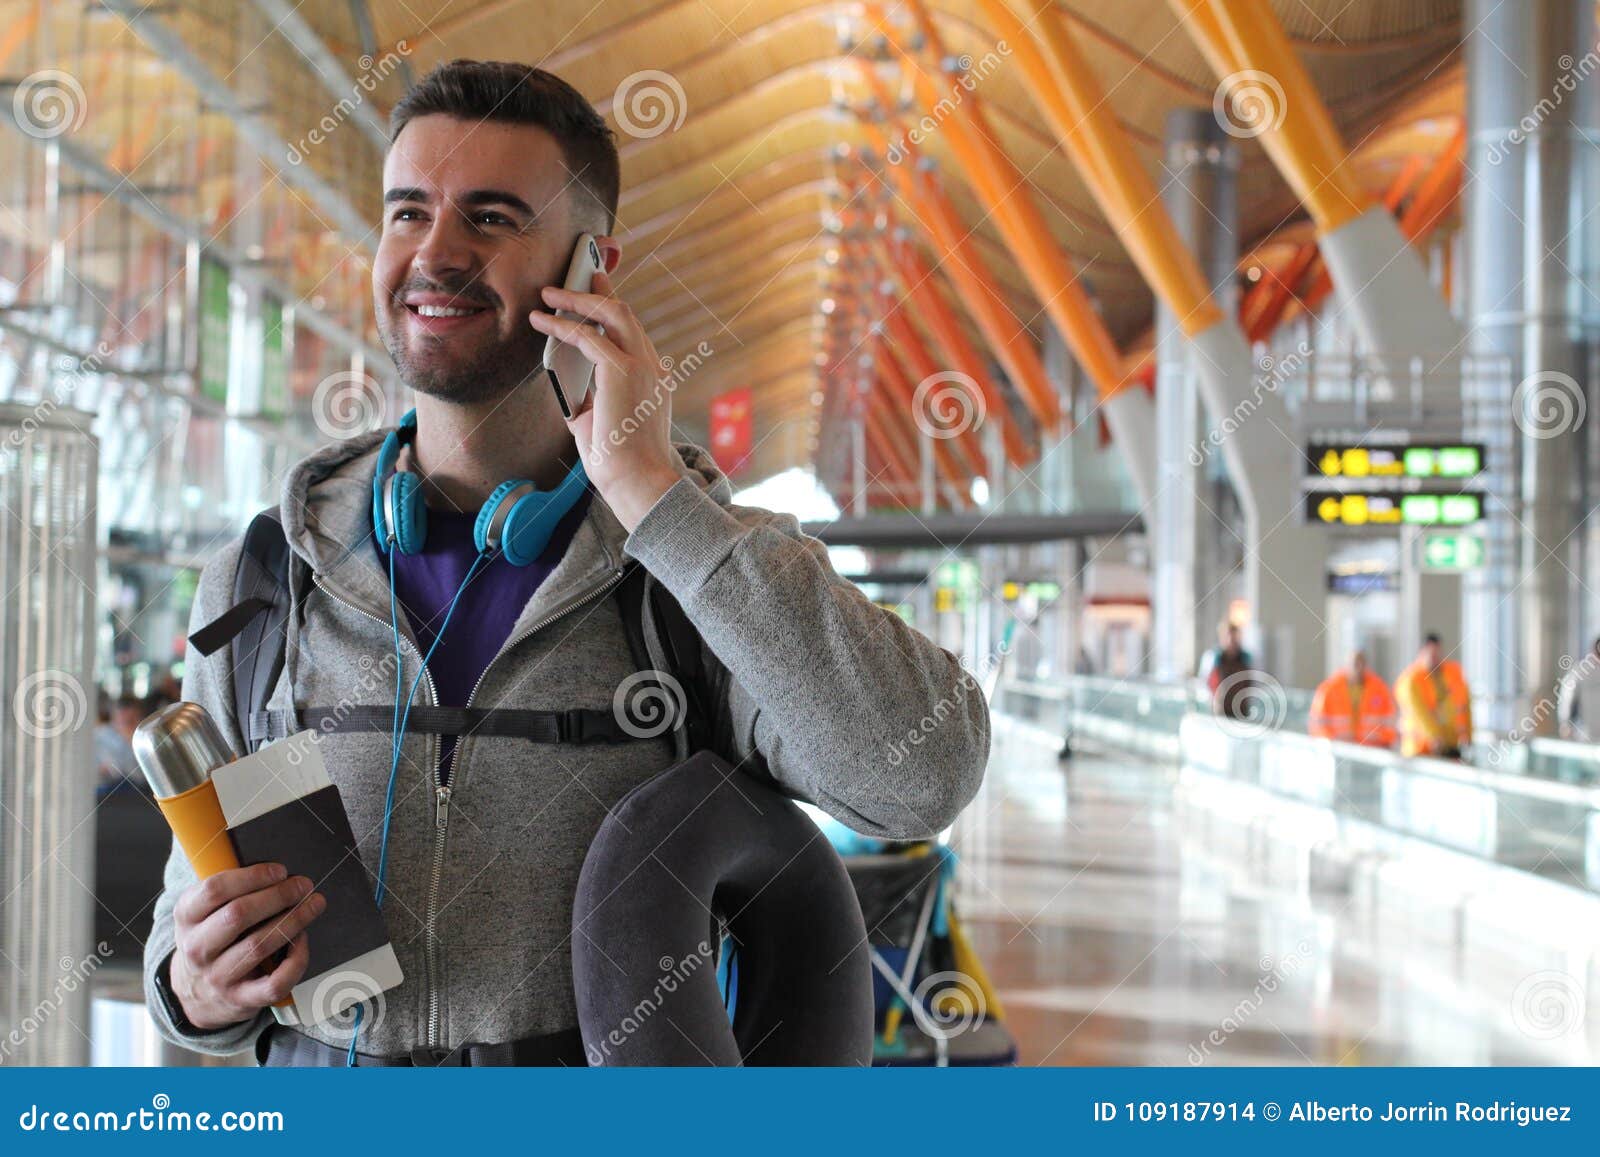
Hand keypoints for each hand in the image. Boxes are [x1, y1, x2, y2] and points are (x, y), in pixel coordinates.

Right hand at [169, 863, 325, 1030]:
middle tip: (303, 885)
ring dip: (293, 921)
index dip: (252, 876)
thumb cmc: (212, 938)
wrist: (196, 994)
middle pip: (238, 915)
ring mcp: (217, 977)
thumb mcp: (203, 912)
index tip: (280, 870)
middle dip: (278, 895)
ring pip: (259, 945)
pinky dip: (296, 961)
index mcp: (186, 917)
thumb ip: (228, 889)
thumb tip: (274, 867)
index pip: (214, 890)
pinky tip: (302, 941)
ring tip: (314, 905)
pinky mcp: (239, 1000)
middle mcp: (196, 948)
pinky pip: (274, 983)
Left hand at [528, 268, 681, 531]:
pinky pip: (589, 336)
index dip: (611, 307)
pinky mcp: (624, 371)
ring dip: (577, 300)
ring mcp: (642, 366)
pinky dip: (563, 325)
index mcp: (651, 378)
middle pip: (624, 314)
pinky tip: (542, 320)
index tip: (597, 289)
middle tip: (575, 272)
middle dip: (598, 290)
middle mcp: (652, 366)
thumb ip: (586, 393)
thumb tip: (561, 375)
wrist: (637, 483)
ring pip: (611, 315)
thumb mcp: (598, 419)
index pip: (630, 333)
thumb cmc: (619, 461)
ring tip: (548, 294)